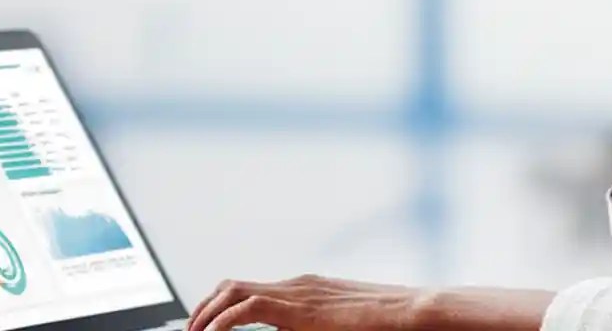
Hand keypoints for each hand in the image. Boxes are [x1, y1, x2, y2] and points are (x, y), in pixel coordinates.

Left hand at [188, 274, 422, 330]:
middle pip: (232, 285)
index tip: (204, 326)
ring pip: (233, 290)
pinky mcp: (300, 306)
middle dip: (203, 307)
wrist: (408, 310)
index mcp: (302, 288)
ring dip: (207, 313)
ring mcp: (297, 291)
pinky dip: (223, 322)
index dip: (219, 306)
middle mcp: (294, 284)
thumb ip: (309, 328)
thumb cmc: (381, 323)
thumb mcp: (339, 326)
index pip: (249, 289)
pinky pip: (248, 308)